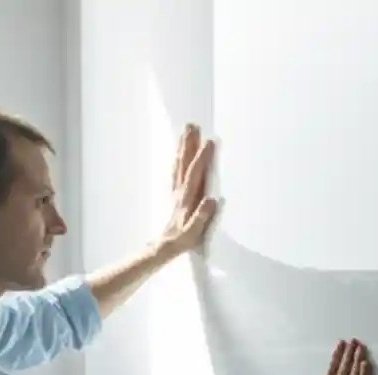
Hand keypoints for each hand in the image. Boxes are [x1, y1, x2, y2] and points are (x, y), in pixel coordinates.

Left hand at [158, 123, 219, 254]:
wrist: (165, 246)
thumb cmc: (182, 240)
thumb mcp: (194, 232)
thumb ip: (202, 216)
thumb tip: (212, 200)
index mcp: (187, 198)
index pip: (195, 174)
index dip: (202, 158)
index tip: (209, 142)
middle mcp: (180, 191)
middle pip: (184, 163)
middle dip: (188, 144)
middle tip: (192, 125)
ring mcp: (176, 191)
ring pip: (179, 164)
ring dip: (182, 147)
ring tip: (186, 132)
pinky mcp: (175, 194)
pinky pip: (176, 171)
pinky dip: (179, 159)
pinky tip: (180, 153)